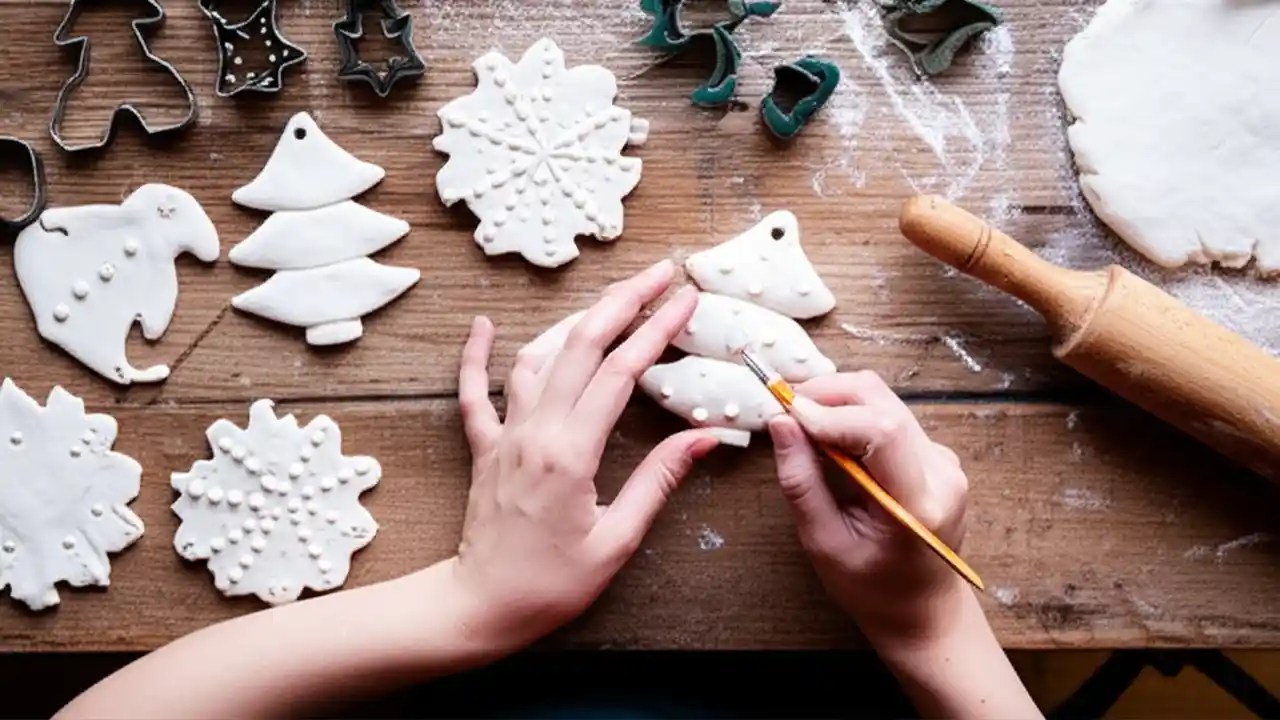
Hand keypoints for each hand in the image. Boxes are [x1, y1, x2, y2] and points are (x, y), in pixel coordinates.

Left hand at [451, 260, 718, 650]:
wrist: (481, 608)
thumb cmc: (549, 585)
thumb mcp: (617, 541)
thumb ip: (658, 482)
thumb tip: (704, 438)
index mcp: (571, 453)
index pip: (619, 373)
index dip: (657, 331)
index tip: (686, 300)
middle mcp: (534, 431)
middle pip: (580, 346)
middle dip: (623, 302)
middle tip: (659, 274)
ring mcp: (505, 436)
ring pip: (536, 357)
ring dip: (574, 321)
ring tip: (611, 297)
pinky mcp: (484, 449)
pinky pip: (475, 393)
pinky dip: (476, 357)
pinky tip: (482, 325)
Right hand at [768, 371, 969, 645]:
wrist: (924, 611)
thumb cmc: (874, 589)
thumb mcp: (824, 543)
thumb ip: (801, 482)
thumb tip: (782, 424)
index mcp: (919, 501)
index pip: (879, 430)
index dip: (827, 412)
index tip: (784, 412)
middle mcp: (941, 472)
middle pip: (881, 401)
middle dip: (826, 393)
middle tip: (783, 408)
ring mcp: (942, 459)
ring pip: (883, 401)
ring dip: (837, 402)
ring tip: (800, 424)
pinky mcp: (933, 455)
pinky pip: (888, 416)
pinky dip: (851, 416)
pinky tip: (827, 437)